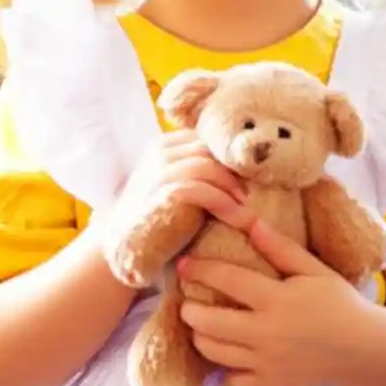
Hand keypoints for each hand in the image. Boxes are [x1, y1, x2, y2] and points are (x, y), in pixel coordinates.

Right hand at [114, 130, 248, 223]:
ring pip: (208, 165)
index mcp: (166, 146)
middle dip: (237, 169)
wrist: (126, 247)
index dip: (232, 156)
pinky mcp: (162, 195)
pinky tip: (240, 219)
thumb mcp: (180, 186)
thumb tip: (247, 169)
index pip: (209, 138)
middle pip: (211, 148)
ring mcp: (159, 172)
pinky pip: (202, 190)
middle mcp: (161, 153)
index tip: (255, 175)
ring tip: (249, 206)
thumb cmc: (160, 219)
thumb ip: (202, 172)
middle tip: (259, 190)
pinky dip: (225, 204)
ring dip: (234, 186)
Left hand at [177, 220, 371, 385]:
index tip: (184, 265)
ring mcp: (266, 362)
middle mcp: (266, 332)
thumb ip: (281, 249)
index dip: (200, 270)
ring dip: (201, 338)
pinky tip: (230, 357)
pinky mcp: (271, 383)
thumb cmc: (339, 303)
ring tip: (203, 326)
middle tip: (189, 302)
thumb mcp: (314, 270)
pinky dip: (226, 372)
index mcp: (276, 299)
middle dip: (191, 311)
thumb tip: (250, 223)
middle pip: (209, 323)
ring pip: (215, 353)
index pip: (227, 280)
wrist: (364, 349)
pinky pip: (234, 383)